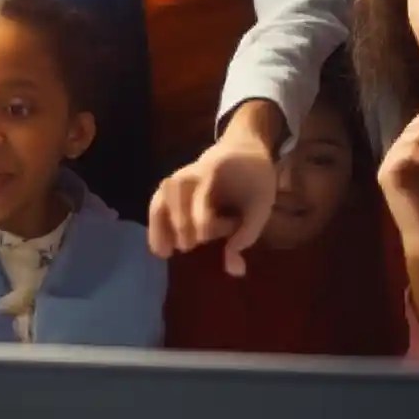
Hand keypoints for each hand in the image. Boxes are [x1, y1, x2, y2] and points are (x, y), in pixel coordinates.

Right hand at [148, 129, 277, 275]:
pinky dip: (156, 225)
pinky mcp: (173, 186)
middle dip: (178, 220)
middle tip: (186, 248)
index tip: (202, 239)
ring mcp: (179, 177)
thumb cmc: (254, 177)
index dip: (201, 218)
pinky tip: (160, 247)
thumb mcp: (261, 204)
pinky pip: (158, 204)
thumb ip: (247, 235)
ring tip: (162, 253)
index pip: (202, 194)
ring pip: (160, 198)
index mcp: (217, 170)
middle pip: (174, 191)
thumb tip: (234, 270)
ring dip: (158, 226)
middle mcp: (192, 171)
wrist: (242, 148)